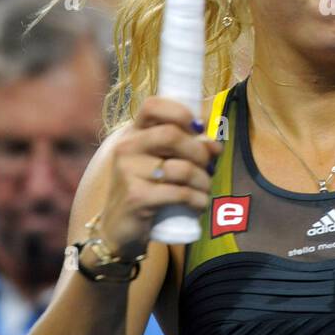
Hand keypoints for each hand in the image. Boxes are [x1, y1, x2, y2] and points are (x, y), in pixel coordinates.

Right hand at [97, 99, 222, 257]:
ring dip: (203, 181)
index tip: (198, 128)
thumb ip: (186, 149)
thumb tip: (215, 144)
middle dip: (199, 151)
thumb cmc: (147, 190)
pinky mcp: (136, 197)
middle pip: (172, 135)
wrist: (119, 229)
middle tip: (208, 167)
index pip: (153, 106)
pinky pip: (179, 193)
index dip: (181, 112)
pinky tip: (199, 205)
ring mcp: (128, 172)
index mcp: (133, 134)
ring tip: (205, 190)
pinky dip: (198, 200)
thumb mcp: (161, 164)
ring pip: (181, 168)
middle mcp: (126, 148)